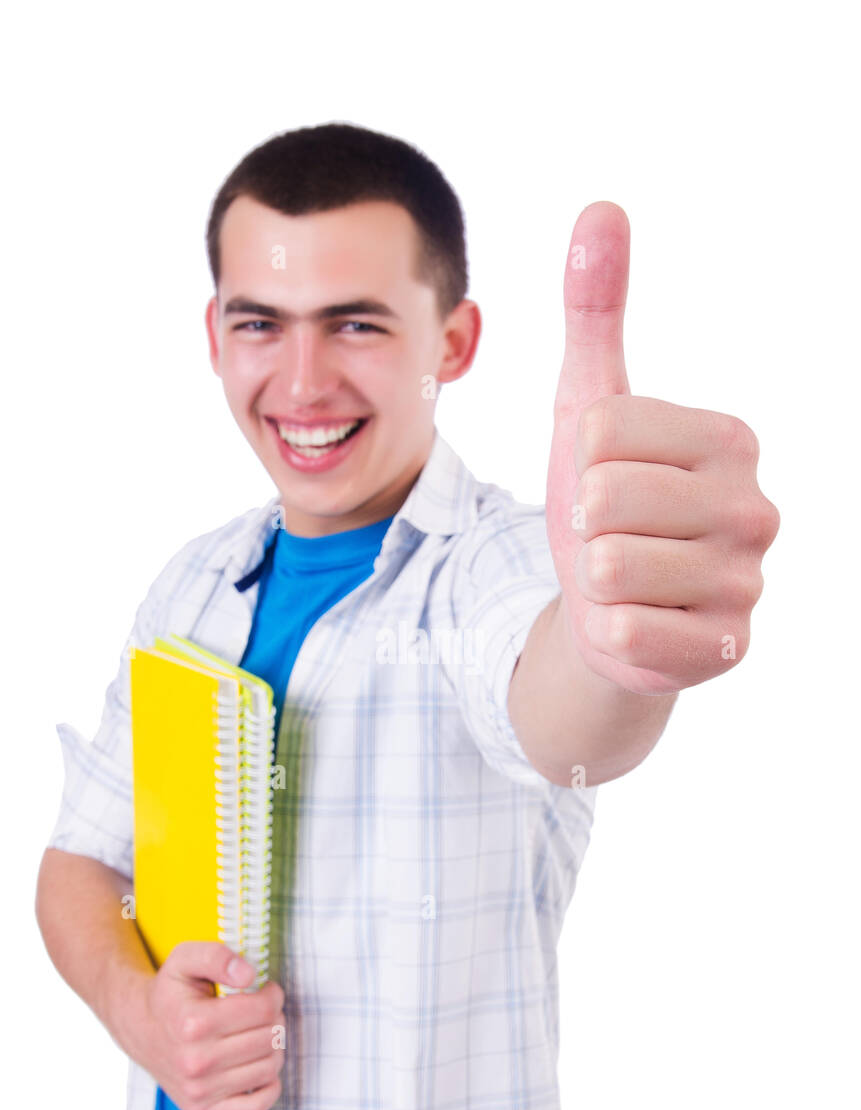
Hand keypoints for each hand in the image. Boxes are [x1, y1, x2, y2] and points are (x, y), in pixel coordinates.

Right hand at [132, 942, 285, 1109]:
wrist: (140, 1028)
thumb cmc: (171, 993)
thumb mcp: (185, 958)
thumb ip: (217, 956)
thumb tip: (249, 975)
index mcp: (193, 1023)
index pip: (264, 1009)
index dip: (273, 995)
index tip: (265, 990)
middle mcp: (195, 1062)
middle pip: (270, 1038)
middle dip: (275, 1018)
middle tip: (262, 1011)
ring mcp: (198, 1091)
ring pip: (269, 1068)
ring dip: (273, 1047)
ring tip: (257, 1034)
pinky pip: (256, 1108)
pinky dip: (269, 1087)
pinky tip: (258, 1065)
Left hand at [545, 202, 779, 695]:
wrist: (610, 613)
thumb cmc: (606, 505)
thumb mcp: (589, 409)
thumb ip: (597, 313)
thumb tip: (601, 208)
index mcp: (732, 438)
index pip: (602, 430)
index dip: (580, 462)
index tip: (609, 480)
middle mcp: (757, 506)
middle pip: (604, 497)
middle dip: (586, 524)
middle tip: (615, 537)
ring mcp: (749, 583)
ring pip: (610, 565)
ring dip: (596, 580)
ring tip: (626, 579)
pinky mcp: (726, 648)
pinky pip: (627, 630)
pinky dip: (611, 631)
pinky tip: (640, 622)